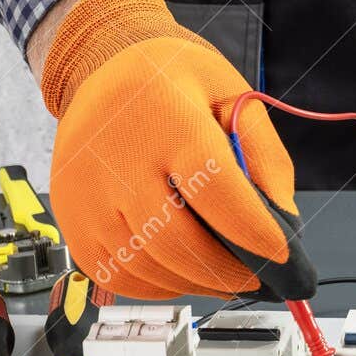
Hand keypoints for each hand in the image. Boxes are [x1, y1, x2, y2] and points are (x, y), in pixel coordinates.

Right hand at [37, 0, 314, 300]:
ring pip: (145, 265)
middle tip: (259, 276)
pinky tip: (186, 275)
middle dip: (226, 270)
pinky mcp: (72, 222)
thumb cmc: (175, 82)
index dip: (252, 230)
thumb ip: (265, 155)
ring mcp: (87, 196)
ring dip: (195, 284)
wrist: (103, 68)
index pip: (213, 187)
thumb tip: (282, 219)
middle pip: (175, 239)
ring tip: (227, 278)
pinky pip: (116, 275)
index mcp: (167, 119)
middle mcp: (119, 160)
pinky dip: (158, 287)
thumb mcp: (234, 94)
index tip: (283, 254)